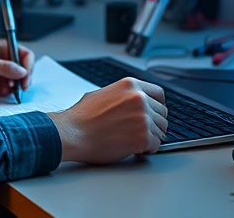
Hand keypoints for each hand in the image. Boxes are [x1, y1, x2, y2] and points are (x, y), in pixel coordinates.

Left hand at [0, 41, 34, 98]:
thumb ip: (3, 66)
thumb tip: (22, 71)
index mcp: (1, 49)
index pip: (23, 54)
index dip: (27, 63)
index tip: (25, 73)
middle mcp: (3, 62)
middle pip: (24, 68)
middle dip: (26, 76)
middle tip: (23, 85)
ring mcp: (1, 76)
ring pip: (20, 81)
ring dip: (20, 86)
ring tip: (13, 89)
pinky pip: (11, 92)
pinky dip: (14, 94)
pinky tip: (9, 94)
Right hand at [46, 78, 167, 163]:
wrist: (72, 133)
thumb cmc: (81, 118)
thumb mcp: (102, 94)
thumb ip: (122, 96)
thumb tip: (130, 102)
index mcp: (130, 85)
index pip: (158, 94)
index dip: (156, 106)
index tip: (153, 114)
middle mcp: (139, 98)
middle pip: (162, 113)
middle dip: (153, 124)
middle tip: (140, 131)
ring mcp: (143, 117)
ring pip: (161, 130)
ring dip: (150, 137)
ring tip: (132, 140)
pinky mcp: (143, 136)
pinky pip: (155, 145)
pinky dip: (146, 149)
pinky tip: (133, 148)